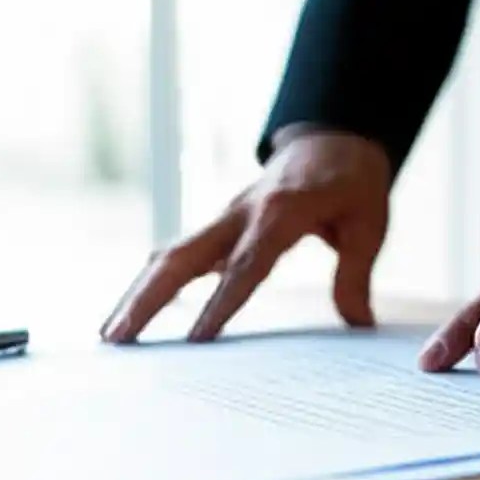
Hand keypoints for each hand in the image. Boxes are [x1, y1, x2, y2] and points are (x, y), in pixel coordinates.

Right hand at [101, 130, 390, 342]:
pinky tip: (130, 318)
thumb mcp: (369, 222)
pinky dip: (149, 286)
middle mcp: (239, 214)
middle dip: (147, 298)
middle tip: (118, 337)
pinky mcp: (215, 229)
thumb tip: (358, 323)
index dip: (219, 301)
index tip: (196, 339)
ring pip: (168, 257)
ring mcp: (222, 220)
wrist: (331, 139)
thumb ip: (356, 273)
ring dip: (137, 294)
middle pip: (182, 257)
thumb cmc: (350, 181)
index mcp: (280, 211)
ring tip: (110, 336)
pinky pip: (175, 258)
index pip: (245, 263)